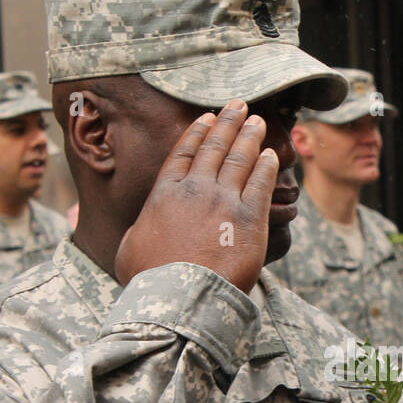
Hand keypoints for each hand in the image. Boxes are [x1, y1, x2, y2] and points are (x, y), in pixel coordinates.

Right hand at [115, 99, 279, 292]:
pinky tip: (272, 156)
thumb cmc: (150, 279)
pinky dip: (267, 167)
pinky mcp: (250, 219)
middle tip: (239, 106)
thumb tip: (141, 228)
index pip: (184, 153)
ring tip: (258, 122)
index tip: (207, 118)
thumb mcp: (129, 248)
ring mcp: (224, 201)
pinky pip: (262, 184)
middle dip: (228, 123)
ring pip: (240, 160)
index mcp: (165, 193)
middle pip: (215, 148)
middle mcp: (195, 189)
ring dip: (250, 137)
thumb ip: (140, 229)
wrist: (179, 296)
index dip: (198, 133)